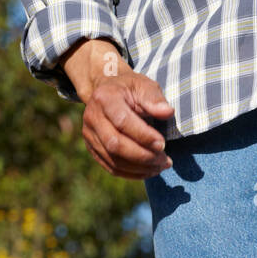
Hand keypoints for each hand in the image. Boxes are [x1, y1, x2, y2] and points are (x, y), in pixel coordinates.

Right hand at [61, 38, 174, 177]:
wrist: (108, 91)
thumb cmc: (130, 88)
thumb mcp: (144, 85)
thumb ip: (154, 98)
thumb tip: (167, 113)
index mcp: (105, 98)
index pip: (122, 122)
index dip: (143, 136)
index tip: (163, 144)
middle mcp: (92, 117)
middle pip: (115, 144)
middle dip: (142, 156)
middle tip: (165, 160)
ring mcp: (89, 135)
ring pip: (113, 159)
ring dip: (139, 167)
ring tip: (161, 166)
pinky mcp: (92, 148)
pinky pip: (111, 167)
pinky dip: (131, 173)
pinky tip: (149, 171)